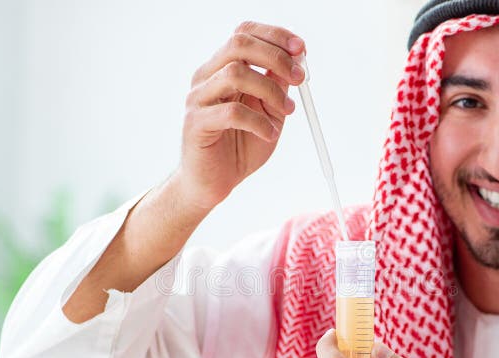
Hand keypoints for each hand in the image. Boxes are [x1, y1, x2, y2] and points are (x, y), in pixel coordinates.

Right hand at [175, 20, 304, 211]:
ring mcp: (198, 99)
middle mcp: (206, 77)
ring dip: (270, 91)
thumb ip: (277, 88)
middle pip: (239, 44)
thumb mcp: (269, 113)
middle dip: (276, 56)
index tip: (302, 49)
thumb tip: (296, 62)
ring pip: (235, 74)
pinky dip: (259, 122)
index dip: (275, 35)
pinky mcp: (196, 123)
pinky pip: (232, 112)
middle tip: (299, 77)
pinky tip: (269, 134)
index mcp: (222, 68)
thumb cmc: (239, 148)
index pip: (244, 33)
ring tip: (287, 112)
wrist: (214, 183)